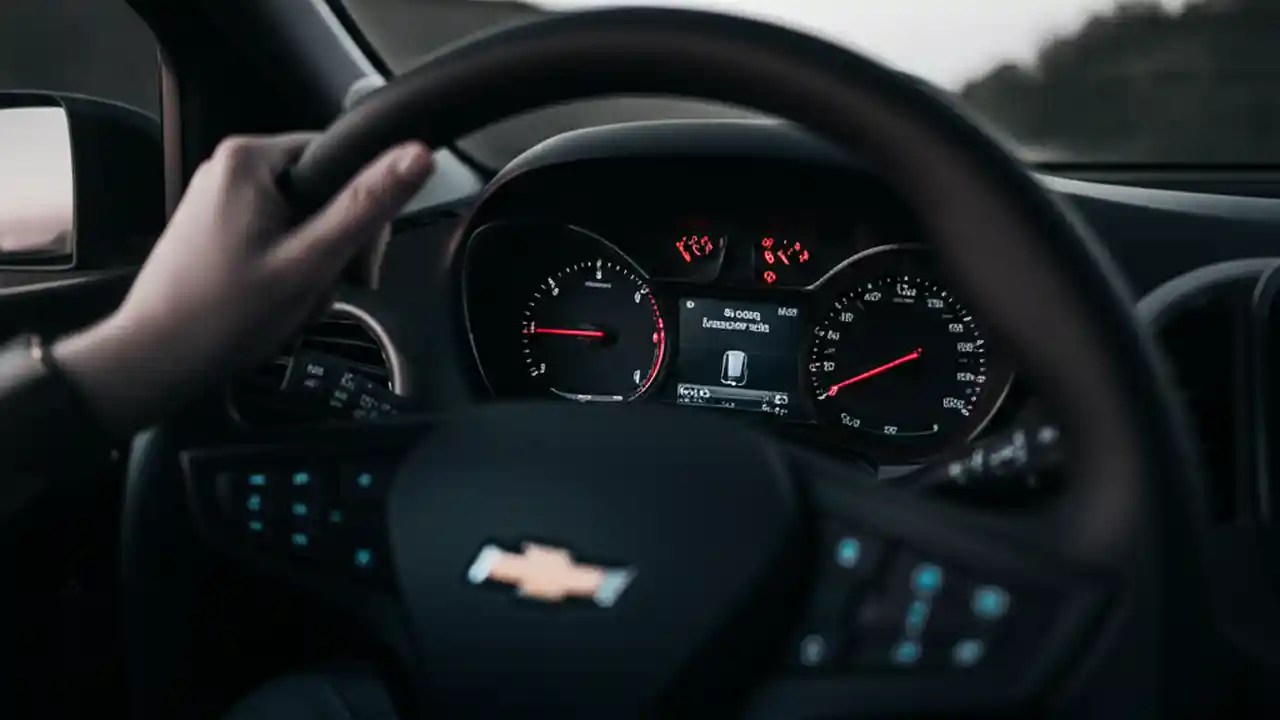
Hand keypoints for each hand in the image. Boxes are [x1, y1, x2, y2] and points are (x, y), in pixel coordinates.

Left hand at [52, 133, 433, 433]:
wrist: (154, 363)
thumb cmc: (224, 317)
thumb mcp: (311, 262)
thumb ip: (366, 207)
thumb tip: (417, 157)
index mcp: (250, 159)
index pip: (342, 157)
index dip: (364, 208)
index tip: (358, 259)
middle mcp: (231, 168)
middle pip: (324, 189)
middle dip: (338, 242)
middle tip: (326, 286)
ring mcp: (221, 198)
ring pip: (304, 218)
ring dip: (316, 262)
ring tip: (297, 299)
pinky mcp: (217, 227)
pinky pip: (278, 234)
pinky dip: (290, 267)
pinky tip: (280, 298)